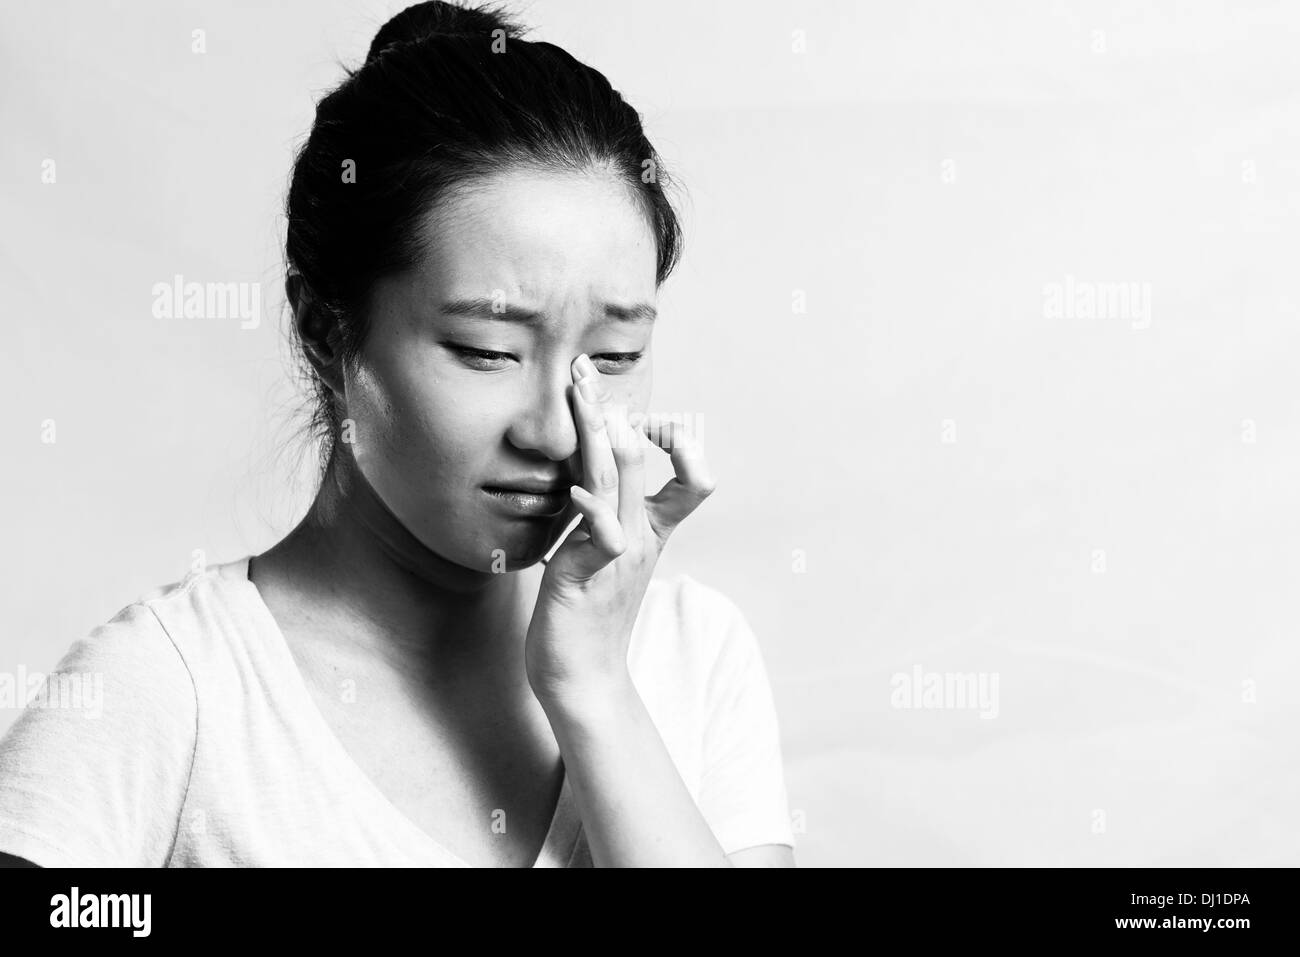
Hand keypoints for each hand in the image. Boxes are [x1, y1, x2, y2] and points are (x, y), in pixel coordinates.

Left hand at [523, 352, 715, 708]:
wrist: (583, 678)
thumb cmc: (586, 618)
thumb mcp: (600, 558)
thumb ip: (604, 521)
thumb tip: (589, 484)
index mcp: (648, 531)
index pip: (686, 476)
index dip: (671, 438)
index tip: (628, 410)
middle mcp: (640, 537)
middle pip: (640, 460)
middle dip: (611, 409)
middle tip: (586, 368)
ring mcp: (619, 555)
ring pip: (619, 482)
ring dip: (600, 435)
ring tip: (584, 397)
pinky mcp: (591, 575)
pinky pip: (601, 535)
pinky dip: (591, 508)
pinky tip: (575, 488)